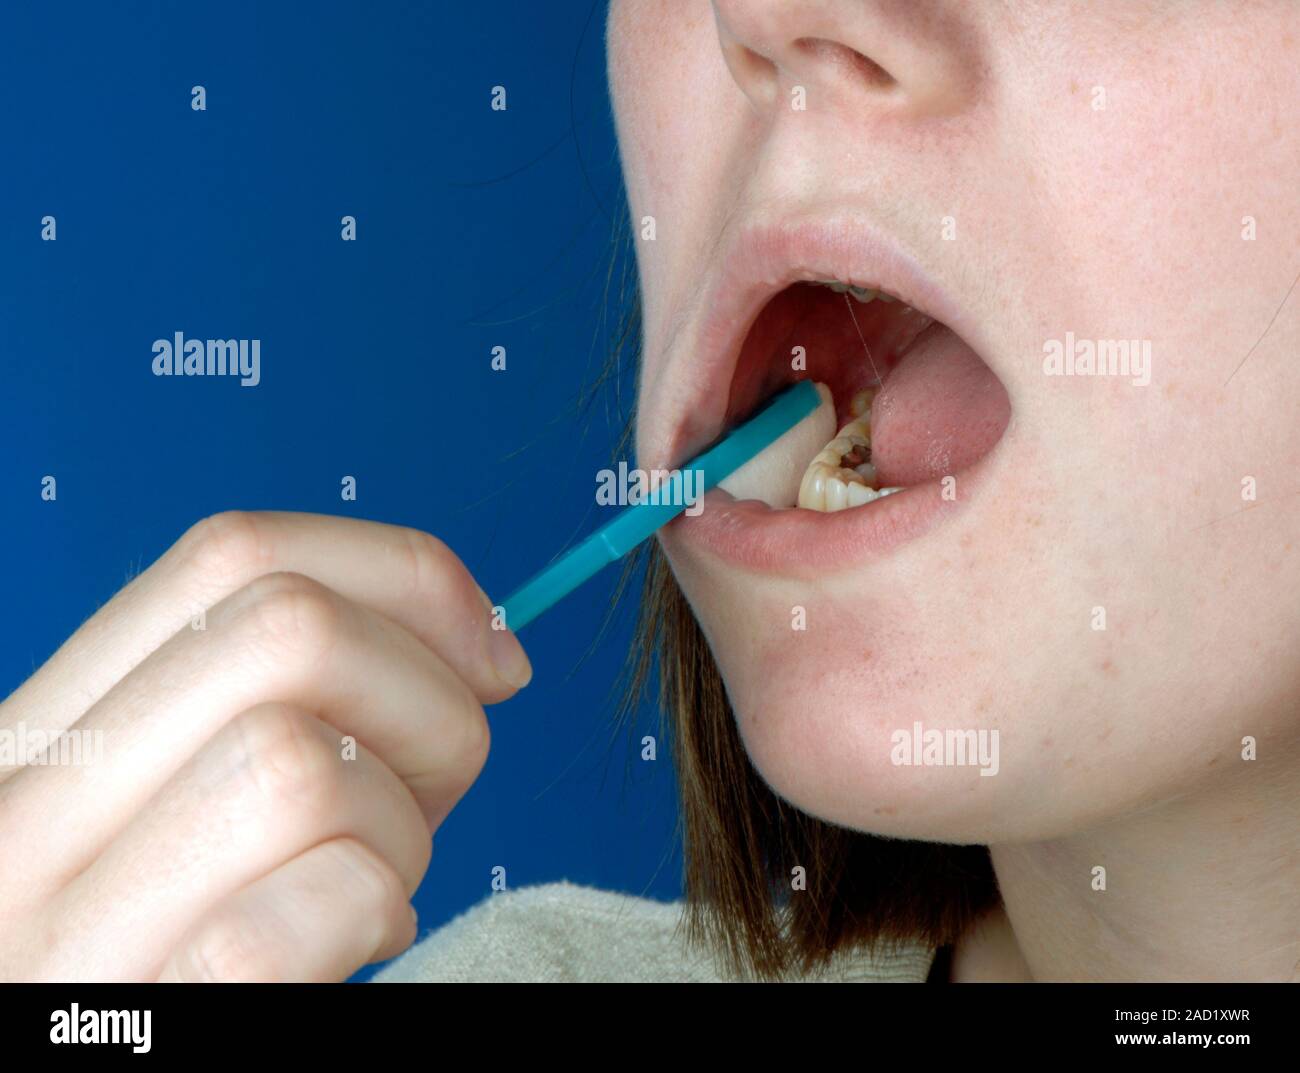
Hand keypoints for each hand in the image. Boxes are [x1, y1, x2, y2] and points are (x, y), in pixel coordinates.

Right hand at [0, 512, 530, 980]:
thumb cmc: (205, 941)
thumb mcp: (218, 797)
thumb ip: (300, 700)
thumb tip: (487, 645)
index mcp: (49, 732)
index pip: (232, 552)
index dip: (402, 575)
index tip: (490, 652)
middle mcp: (26, 812)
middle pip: (285, 631)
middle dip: (425, 699)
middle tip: (433, 791)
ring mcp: (59, 931)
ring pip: (298, 762)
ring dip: (399, 826)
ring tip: (374, 884)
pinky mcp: (140, 1024)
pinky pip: (300, 906)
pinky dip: (377, 909)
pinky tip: (358, 943)